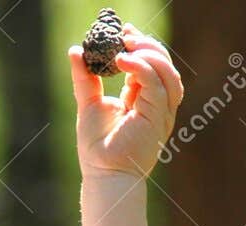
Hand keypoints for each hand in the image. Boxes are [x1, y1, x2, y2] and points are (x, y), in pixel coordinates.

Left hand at [69, 23, 183, 181]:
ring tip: (125, 48)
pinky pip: (157, 85)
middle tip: (126, 35)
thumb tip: (76, 50)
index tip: (124, 32)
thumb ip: (85, 78)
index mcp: (145, 100)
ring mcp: (161, 113)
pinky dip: (142, 68)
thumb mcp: (89, 103)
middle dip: (148, 45)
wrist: (103, 174)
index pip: (153, 66)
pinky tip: (123, 61)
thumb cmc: (97, 147)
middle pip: (165, 65)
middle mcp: (158, 106)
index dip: (142, 46)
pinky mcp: (158, 118)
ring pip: (168, 73)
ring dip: (150, 54)